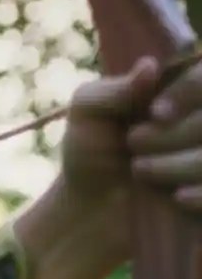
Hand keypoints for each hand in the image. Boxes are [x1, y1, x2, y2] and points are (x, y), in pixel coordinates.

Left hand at [60, 55, 201, 257]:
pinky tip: (178, 198)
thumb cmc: (91, 158)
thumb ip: (112, 90)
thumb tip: (150, 65)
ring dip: (178, 164)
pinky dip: (201, 193)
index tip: (156, 113)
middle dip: (173, 133)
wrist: (90, 213)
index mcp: (184, 94)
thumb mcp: (88, 116)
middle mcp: (200, 124)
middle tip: (133, 144)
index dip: (191, 89)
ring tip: (140, 171)